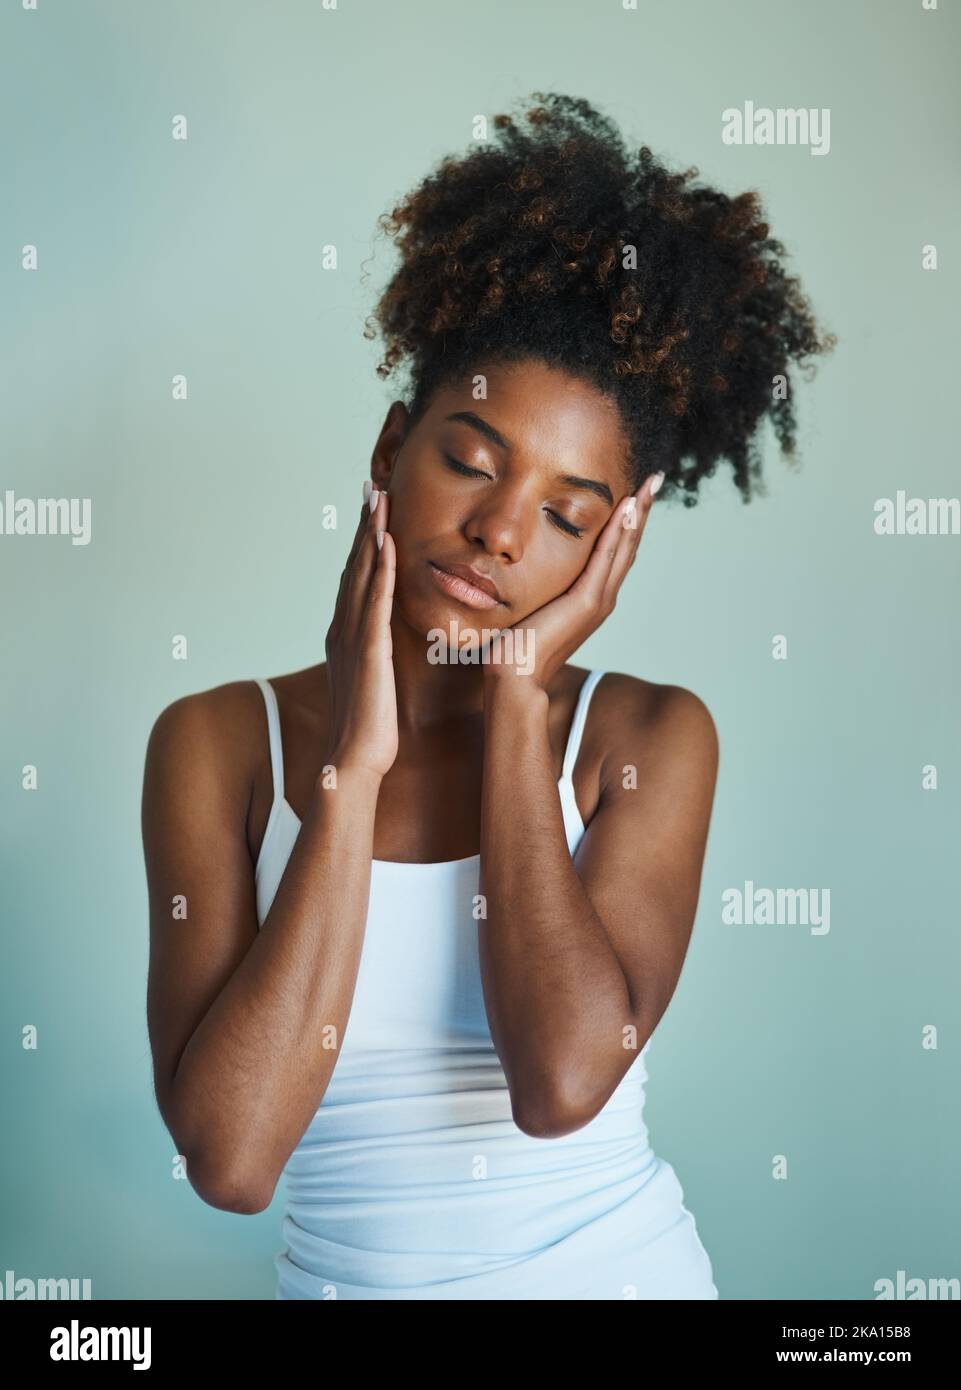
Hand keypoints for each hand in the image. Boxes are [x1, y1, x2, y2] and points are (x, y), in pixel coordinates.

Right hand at [323, 481, 397, 776]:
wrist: (355, 759)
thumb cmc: (369, 729)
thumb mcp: (373, 682)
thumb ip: (377, 656)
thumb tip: (386, 646)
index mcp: (346, 634)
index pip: (354, 577)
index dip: (362, 541)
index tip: (372, 509)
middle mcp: (343, 628)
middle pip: (354, 564)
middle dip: (363, 524)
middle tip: (372, 485)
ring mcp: (353, 636)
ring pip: (361, 573)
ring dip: (370, 533)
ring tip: (378, 497)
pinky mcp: (368, 648)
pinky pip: (375, 599)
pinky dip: (379, 568)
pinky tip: (387, 542)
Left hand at [483, 471, 662, 691]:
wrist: (516, 676)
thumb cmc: (516, 646)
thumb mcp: (533, 605)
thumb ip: (541, 588)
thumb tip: (525, 565)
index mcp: (592, 598)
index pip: (617, 551)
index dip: (629, 521)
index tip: (637, 490)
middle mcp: (602, 598)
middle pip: (629, 545)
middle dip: (642, 510)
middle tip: (655, 478)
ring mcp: (598, 601)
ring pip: (624, 548)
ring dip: (637, 514)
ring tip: (649, 484)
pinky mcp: (586, 602)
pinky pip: (605, 559)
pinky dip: (618, 533)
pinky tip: (626, 509)